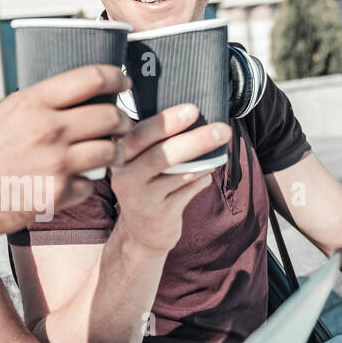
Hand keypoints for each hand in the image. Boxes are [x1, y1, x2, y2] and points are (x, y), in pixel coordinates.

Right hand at [0, 65, 132, 237]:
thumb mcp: (2, 115)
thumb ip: (37, 107)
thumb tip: (73, 98)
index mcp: (32, 102)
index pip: (93, 77)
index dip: (117, 77)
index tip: (124, 82)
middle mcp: (48, 129)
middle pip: (110, 116)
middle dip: (122, 120)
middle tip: (122, 125)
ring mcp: (55, 163)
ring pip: (109, 152)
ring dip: (112, 153)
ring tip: (107, 154)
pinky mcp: (56, 194)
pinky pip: (90, 185)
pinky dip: (86, 185)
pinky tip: (72, 183)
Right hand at [110, 104, 232, 253]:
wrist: (140, 233)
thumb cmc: (146, 188)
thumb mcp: (141, 165)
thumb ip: (158, 144)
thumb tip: (197, 121)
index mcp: (120, 157)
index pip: (139, 135)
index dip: (164, 122)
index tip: (192, 109)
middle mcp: (126, 178)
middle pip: (159, 156)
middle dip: (194, 140)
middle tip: (221, 129)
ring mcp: (142, 199)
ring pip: (178, 175)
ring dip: (204, 159)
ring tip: (221, 148)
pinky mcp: (160, 215)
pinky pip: (188, 191)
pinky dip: (201, 178)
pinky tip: (207, 172)